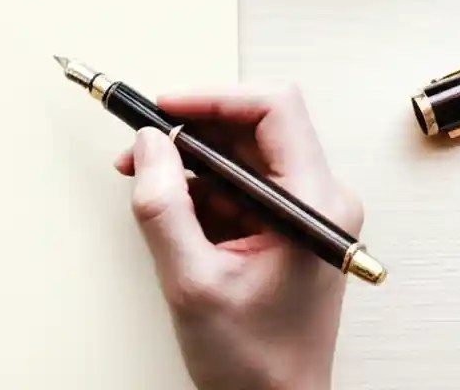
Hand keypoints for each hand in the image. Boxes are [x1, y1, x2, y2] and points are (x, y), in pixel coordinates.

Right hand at [116, 86, 363, 389]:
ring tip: (146, 183)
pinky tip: (172, 213)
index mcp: (314, 206)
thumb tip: (148, 145)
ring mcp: (301, 212)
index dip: (213, 98)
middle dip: (190, 129)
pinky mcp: (282, 225)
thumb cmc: (255, 362)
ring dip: (188, 161)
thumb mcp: (192, 282)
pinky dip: (196, 189)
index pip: (273, 110)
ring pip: (239, 153)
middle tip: (141, 146)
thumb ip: (163, 206)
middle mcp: (318, 200)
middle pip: (253, 126)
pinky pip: (235, 183)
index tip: (164, 108)